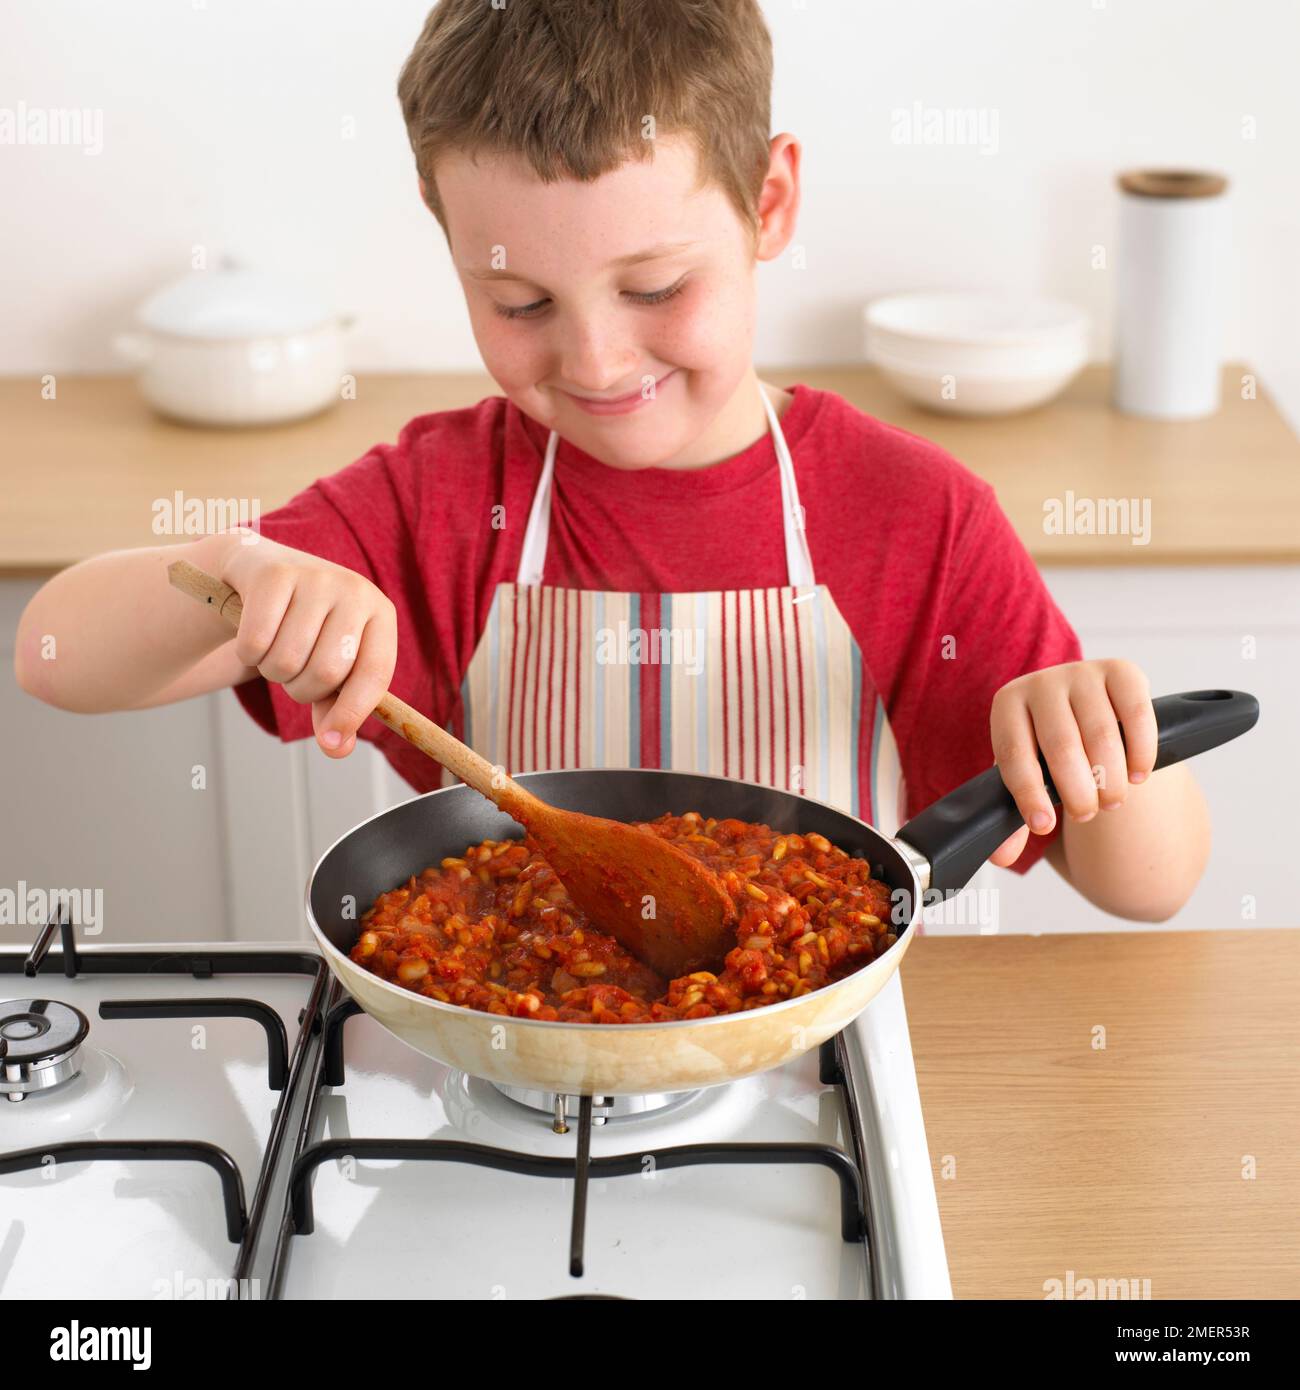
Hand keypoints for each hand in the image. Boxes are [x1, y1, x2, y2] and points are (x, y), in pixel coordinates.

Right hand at [219, 534, 396, 757]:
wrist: (260, 573)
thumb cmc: (306, 629)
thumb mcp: (330, 665)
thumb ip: (338, 710)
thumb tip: (337, 748)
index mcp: (380, 615)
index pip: (374, 674)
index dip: (352, 713)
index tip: (333, 743)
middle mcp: (354, 590)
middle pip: (327, 672)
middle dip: (302, 691)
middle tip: (295, 675)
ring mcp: (315, 577)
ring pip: (287, 661)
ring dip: (273, 674)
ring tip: (277, 652)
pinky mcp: (274, 574)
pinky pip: (254, 642)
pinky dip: (248, 654)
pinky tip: (254, 635)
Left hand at [987, 659, 1157, 867]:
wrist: (1084, 705)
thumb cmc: (1048, 747)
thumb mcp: (1028, 774)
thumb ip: (1016, 814)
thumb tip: (1002, 858)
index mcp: (1008, 705)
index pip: (1014, 754)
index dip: (1029, 795)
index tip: (1045, 827)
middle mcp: (1041, 683)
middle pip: (1061, 746)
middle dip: (1077, 791)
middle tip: (1086, 814)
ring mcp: (1082, 673)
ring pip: (1101, 734)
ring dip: (1110, 778)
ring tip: (1111, 800)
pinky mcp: (1121, 670)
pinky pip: (1136, 714)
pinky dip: (1140, 752)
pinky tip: (1137, 776)